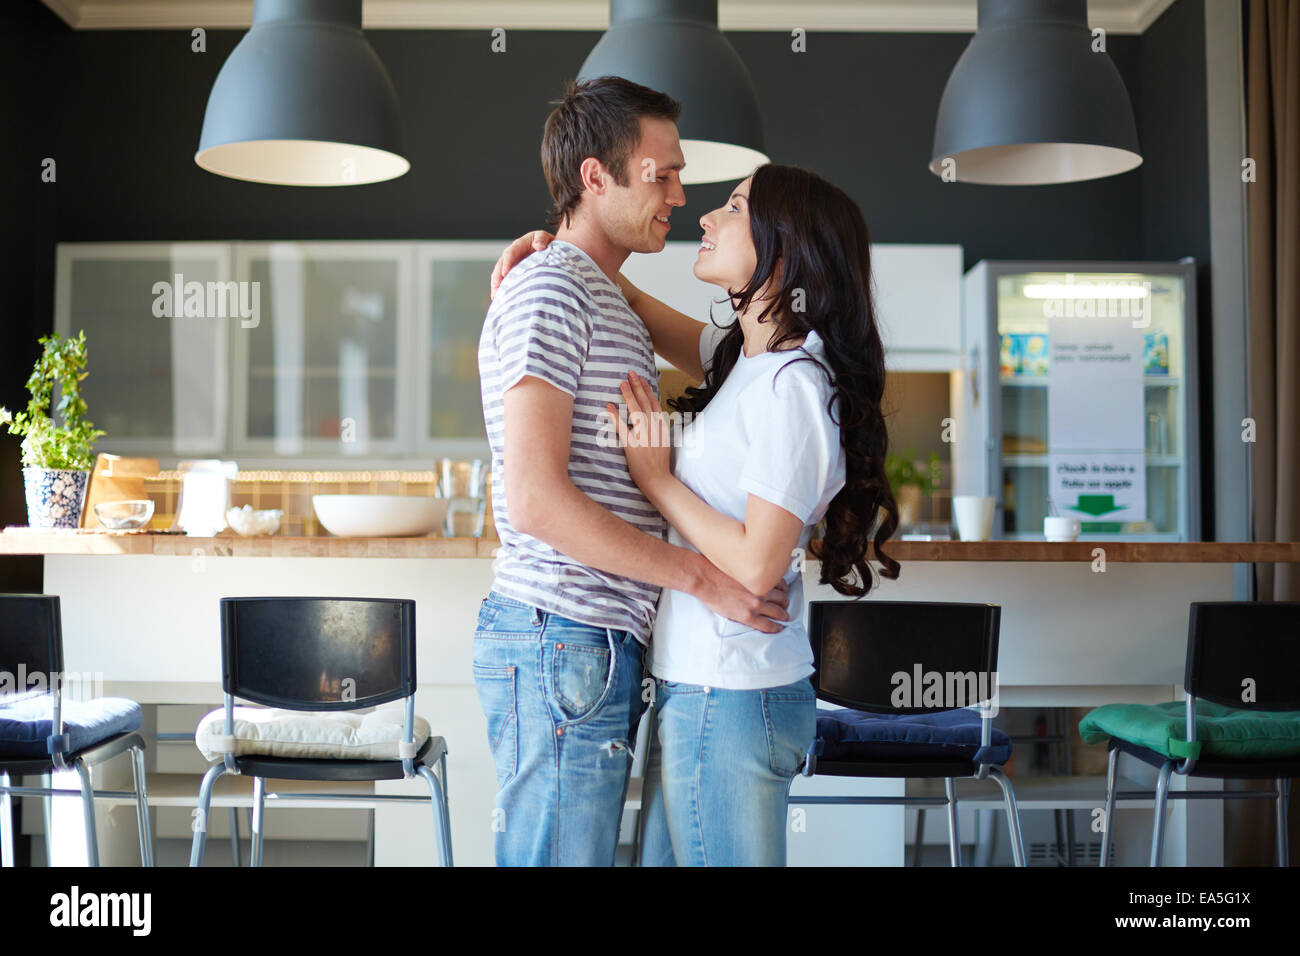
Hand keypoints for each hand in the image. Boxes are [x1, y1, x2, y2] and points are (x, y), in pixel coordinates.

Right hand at [490, 230, 553, 298]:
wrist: (551, 250)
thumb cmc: (548, 243)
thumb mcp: (544, 237)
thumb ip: (541, 239)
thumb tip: (539, 246)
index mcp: (519, 245)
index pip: (510, 253)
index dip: (507, 263)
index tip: (505, 273)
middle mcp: (512, 256)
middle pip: (500, 266)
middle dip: (497, 278)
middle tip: (496, 290)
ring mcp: (512, 266)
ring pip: (500, 276)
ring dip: (497, 286)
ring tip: (496, 298)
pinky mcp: (514, 275)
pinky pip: (506, 282)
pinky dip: (503, 291)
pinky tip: (502, 301)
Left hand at [607, 371, 671, 494]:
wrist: (658, 480)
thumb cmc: (660, 464)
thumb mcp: (664, 443)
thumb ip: (659, 430)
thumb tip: (655, 419)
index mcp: (662, 427)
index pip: (654, 404)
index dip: (647, 390)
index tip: (642, 379)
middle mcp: (654, 428)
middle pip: (645, 402)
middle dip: (638, 386)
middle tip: (631, 373)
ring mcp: (643, 436)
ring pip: (636, 410)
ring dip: (629, 395)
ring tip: (622, 383)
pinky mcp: (632, 445)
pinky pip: (622, 427)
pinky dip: (614, 416)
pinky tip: (609, 406)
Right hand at [694, 557, 790, 633]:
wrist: (705, 580)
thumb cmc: (716, 571)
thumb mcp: (739, 566)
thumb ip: (750, 572)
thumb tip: (753, 573)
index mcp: (760, 577)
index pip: (781, 584)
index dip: (784, 589)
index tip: (783, 591)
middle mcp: (762, 590)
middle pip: (783, 598)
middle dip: (785, 602)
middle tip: (785, 605)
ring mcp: (756, 604)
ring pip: (778, 612)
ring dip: (783, 615)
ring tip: (784, 618)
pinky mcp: (748, 616)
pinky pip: (767, 625)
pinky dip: (775, 627)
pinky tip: (777, 628)